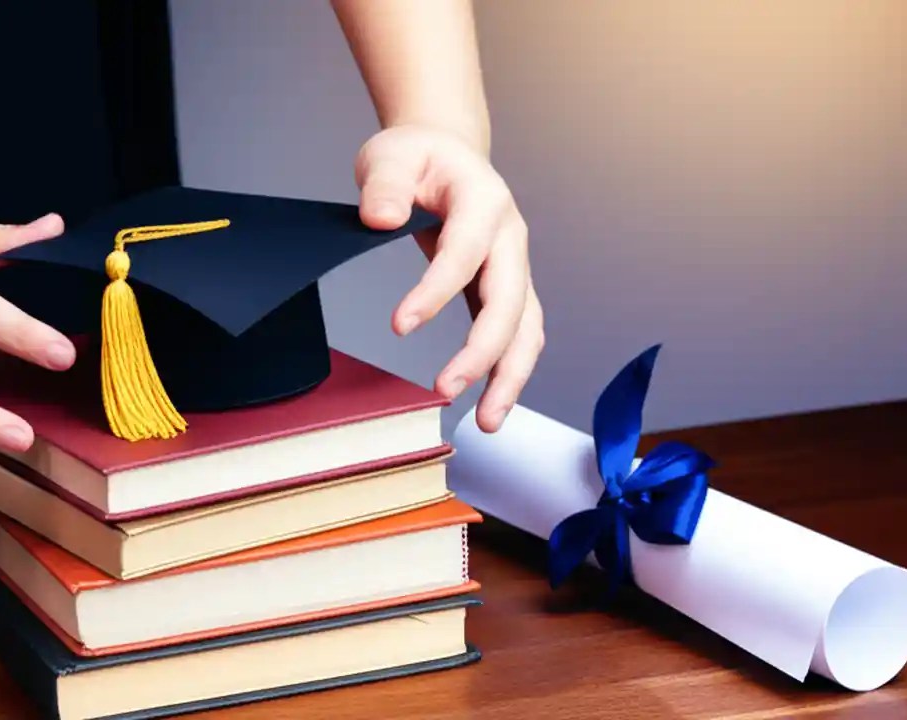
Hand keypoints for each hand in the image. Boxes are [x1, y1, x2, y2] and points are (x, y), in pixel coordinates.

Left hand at [356, 124, 543, 432]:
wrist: (446, 155)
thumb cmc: (416, 157)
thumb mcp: (391, 155)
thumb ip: (384, 184)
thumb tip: (381, 218)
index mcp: (483, 199)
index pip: (464, 253)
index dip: (435, 291)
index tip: (399, 326)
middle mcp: (509, 237)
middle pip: (510, 300)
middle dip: (483, 350)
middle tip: (446, 388)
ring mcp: (513, 266)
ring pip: (526, 327)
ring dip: (510, 376)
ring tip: (486, 421)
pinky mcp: (505, 290)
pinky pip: (516, 336)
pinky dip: (506, 373)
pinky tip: (488, 407)